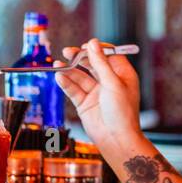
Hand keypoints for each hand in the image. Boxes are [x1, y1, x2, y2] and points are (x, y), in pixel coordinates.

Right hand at [55, 38, 141, 155]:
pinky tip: (59, 76)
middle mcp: (109, 83)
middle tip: (68, 52)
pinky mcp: (85, 104)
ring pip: (80, 77)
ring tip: (59, 64)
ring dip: (69, 70)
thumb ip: (101, 63)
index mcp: (122, 76)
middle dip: (80, 58)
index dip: (97, 50)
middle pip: (92, 64)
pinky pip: (74, 90)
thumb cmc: (122, 112)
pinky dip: (66, 83)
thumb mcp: (112, 83)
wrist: (116, 139)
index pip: (109, 56)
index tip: (86, 46)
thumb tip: (93, 43)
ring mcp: (96, 93)